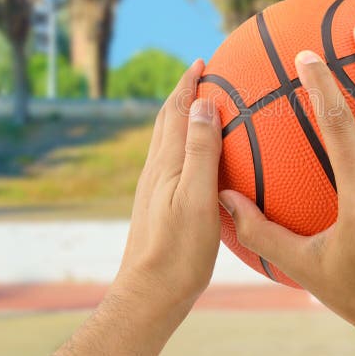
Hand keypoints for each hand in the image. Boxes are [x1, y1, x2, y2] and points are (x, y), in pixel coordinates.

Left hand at [23, 60, 223, 355]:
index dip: (188, 83)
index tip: (203, 61)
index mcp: (166, 163)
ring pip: (168, 140)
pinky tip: (198, 158)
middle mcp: (156, 170)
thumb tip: (203, 102)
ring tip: (202, 107)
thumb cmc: (180, 250)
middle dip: (184, 93)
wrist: (151, 294)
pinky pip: (174, 160)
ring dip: (183, 116)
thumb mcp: (197, 197)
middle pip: (167, 120)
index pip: (176, 110)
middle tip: (203, 75)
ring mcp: (156, 188)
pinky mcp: (160, 205)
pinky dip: (186, 143)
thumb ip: (200, 150)